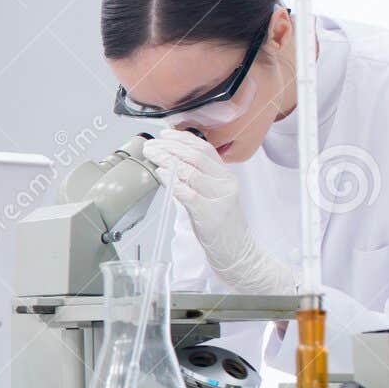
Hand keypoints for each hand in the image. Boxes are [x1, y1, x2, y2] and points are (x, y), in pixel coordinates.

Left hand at [142, 129, 298, 294]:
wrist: (237, 253)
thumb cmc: (220, 226)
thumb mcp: (211, 197)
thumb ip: (197, 180)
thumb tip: (170, 164)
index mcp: (226, 176)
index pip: (205, 149)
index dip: (183, 139)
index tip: (165, 134)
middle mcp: (226, 183)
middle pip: (196, 157)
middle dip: (170, 147)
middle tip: (151, 144)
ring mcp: (219, 198)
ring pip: (191, 171)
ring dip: (167, 160)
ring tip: (151, 155)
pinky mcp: (210, 214)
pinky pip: (188, 193)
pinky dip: (172, 181)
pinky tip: (161, 174)